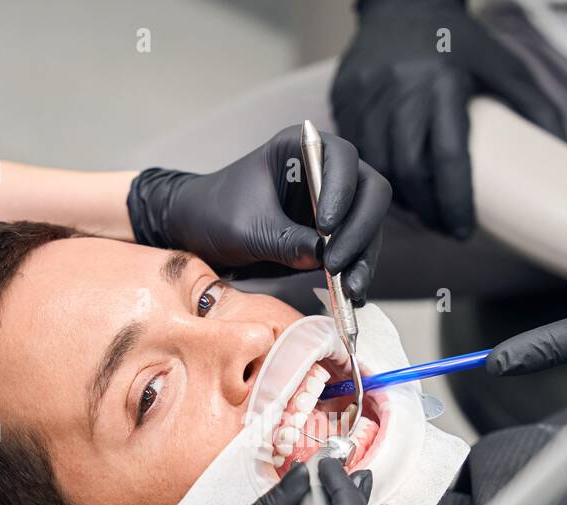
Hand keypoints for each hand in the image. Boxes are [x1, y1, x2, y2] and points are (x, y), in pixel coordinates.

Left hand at [126, 126, 390, 304]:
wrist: (197, 231)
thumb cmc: (213, 214)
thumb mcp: (246, 230)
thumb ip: (284, 240)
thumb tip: (323, 257)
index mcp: (299, 148)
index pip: (341, 160)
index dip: (341, 193)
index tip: (325, 228)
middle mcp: (325, 169)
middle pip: (369, 192)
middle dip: (359, 231)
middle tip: (338, 266)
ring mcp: (333, 201)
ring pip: (368, 224)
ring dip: (363, 258)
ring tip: (351, 291)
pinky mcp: (334, 231)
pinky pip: (357, 248)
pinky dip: (356, 270)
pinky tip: (352, 294)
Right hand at [332, 0, 562, 238]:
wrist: (405, 2)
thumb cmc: (462, 41)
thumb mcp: (506, 66)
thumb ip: (538, 109)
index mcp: (442, 82)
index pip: (447, 158)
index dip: (456, 202)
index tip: (465, 231)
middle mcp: (399, 89)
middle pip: (408, 172)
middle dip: (427, 211)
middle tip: (445, 229)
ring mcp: (365, 95)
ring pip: (378, 168)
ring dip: (400, 201)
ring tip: (423, 214)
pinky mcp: (343, 99)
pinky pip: (357, 153)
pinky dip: (375, 177)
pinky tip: (396, 188)